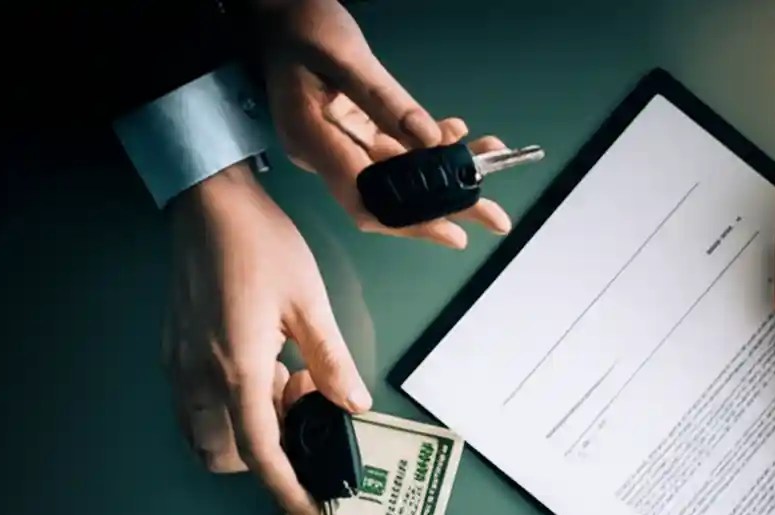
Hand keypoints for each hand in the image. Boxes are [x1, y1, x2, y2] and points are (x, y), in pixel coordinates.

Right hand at [162, 162, 369, 514]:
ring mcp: (179, 367)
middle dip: (268, 454)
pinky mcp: (173, 352)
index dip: (287, 491)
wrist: (208, 204)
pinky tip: (262, 366)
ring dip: (246, 432)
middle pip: (228, 456)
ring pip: (206, 436)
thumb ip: (333, 360)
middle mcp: (199, 379)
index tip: (313, 514)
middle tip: (305, 408)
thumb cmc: (262, 246)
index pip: (261, 455)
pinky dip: (229, 409)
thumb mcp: (310, 303)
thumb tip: (355, 405)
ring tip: (286, 381)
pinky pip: (195, 407)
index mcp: (238, 370)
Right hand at [255, 0, 510, 247]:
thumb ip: (384, 100)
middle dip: (445, 206)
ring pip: (401, 174)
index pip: (365, 198)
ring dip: (447, 172)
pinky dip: (430, 144)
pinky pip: (397, 149)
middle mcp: (326, 153)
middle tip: (495, 217)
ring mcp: (340, 145)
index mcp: (312, 140)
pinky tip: (458, 134)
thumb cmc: (302, 27)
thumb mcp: (344, 56)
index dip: (411, 222)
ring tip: (490, 162)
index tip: (453, 233)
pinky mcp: (353, 133)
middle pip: (390, 195)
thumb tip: (429, 141)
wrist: (280, 16)